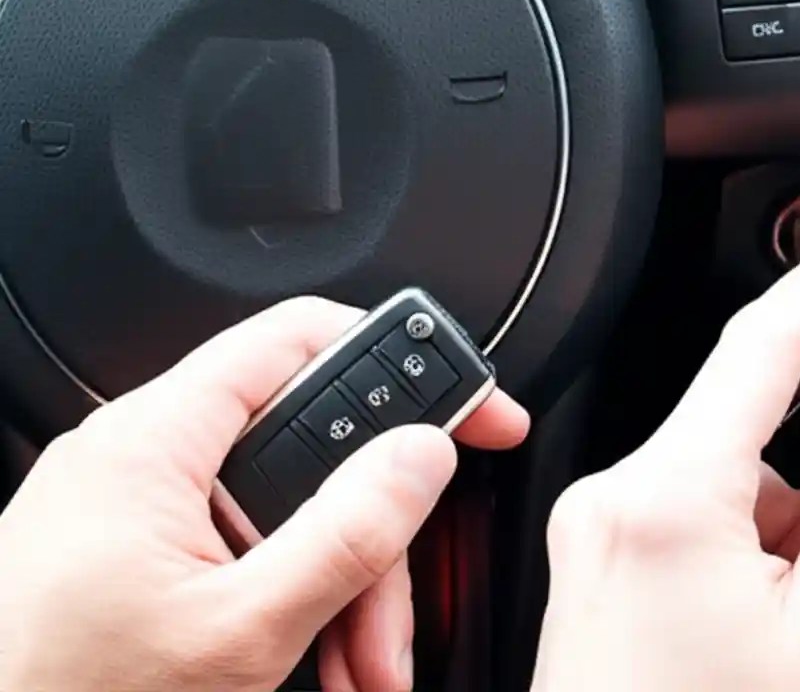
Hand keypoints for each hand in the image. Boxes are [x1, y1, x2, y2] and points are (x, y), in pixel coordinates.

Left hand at [0, 298, 528, 691]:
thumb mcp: (241, 629)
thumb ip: (344, 532)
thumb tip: (419, 454)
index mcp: (150, 442)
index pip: (298, 339)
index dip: (401, 361)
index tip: (470, 406)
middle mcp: (136, 459)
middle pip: (305, 448)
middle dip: (369, 530)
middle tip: (398, 601)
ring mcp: (132, 509)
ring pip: (280, 511)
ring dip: (339, 588)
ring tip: (358, 667)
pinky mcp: (130, 554)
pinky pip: (238, 547)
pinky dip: (288, 599)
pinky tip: (316, 658)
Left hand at [531, 223, 799, 691]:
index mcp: (668, 499)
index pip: (759, 347)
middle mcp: (610, 499)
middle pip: (739, 423)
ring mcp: (593, 531)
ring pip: (716, 473)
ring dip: (775, 521)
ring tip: (787, 626)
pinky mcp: (592, 559)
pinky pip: (682, 512)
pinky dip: (738, 543)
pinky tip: (751, 623)